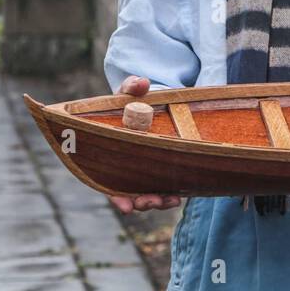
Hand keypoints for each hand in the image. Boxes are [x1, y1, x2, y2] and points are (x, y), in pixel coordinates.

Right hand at [108, 76, 178, 210]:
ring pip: (148, 193)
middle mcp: (126, 166)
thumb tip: (142, 83)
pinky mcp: (160, 168)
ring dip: (157, 201)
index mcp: (113, 153)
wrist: (147, 103)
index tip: (126, 207)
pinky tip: (180, 196)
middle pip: (131, 194)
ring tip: (170, 200)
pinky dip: (170, 193)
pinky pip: (164, 186)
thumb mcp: (130, 91)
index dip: (117, 198)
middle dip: (142, 202)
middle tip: (153, 202)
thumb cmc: (131, 99)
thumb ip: (132, 86)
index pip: (109, 182)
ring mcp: (144, 169)